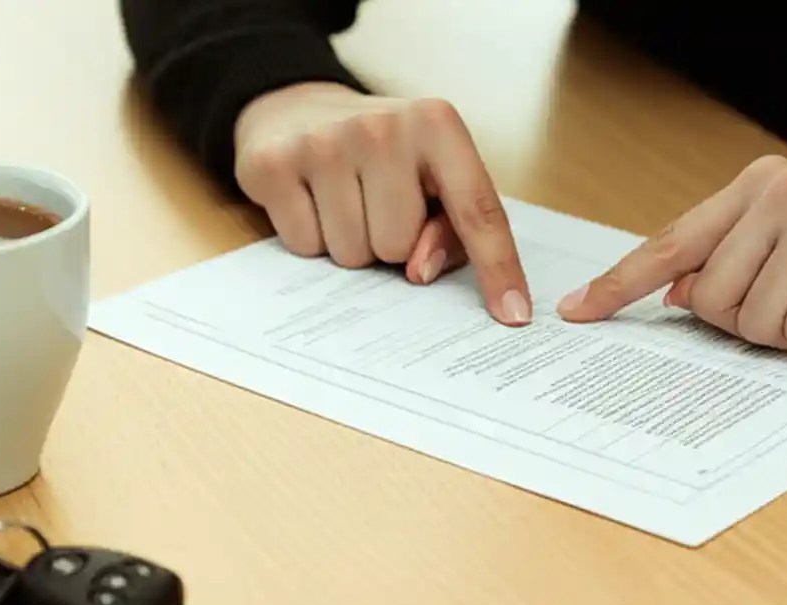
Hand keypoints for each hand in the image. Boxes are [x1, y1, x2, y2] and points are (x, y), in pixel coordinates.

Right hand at [233, 82, 531, 325]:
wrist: (295, 107)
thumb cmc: (382, 156)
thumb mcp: (431, 176)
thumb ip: (451, 228)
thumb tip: (420, 272)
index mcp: (438, 125)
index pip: (478, 210)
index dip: (498, 268)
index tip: (513, 314)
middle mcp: (383, 127)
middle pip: (401, 248)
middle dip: (390, 243)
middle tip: (375, 203)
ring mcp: (324, 142)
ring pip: (353, 255)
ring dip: (351, 244)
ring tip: (343, 200)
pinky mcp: (273, 164)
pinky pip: (306, 247)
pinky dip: (311, 238)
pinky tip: (310, 199)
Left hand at [557, 155, 786, 354]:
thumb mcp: (784, 268)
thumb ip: (726, 271)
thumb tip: (675, 292)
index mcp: (754, 189)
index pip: (670, 245)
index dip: (621, 285)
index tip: (577, 312)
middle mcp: (781, 190)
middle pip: (708, 299)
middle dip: (753, 322)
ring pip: (752, 320)